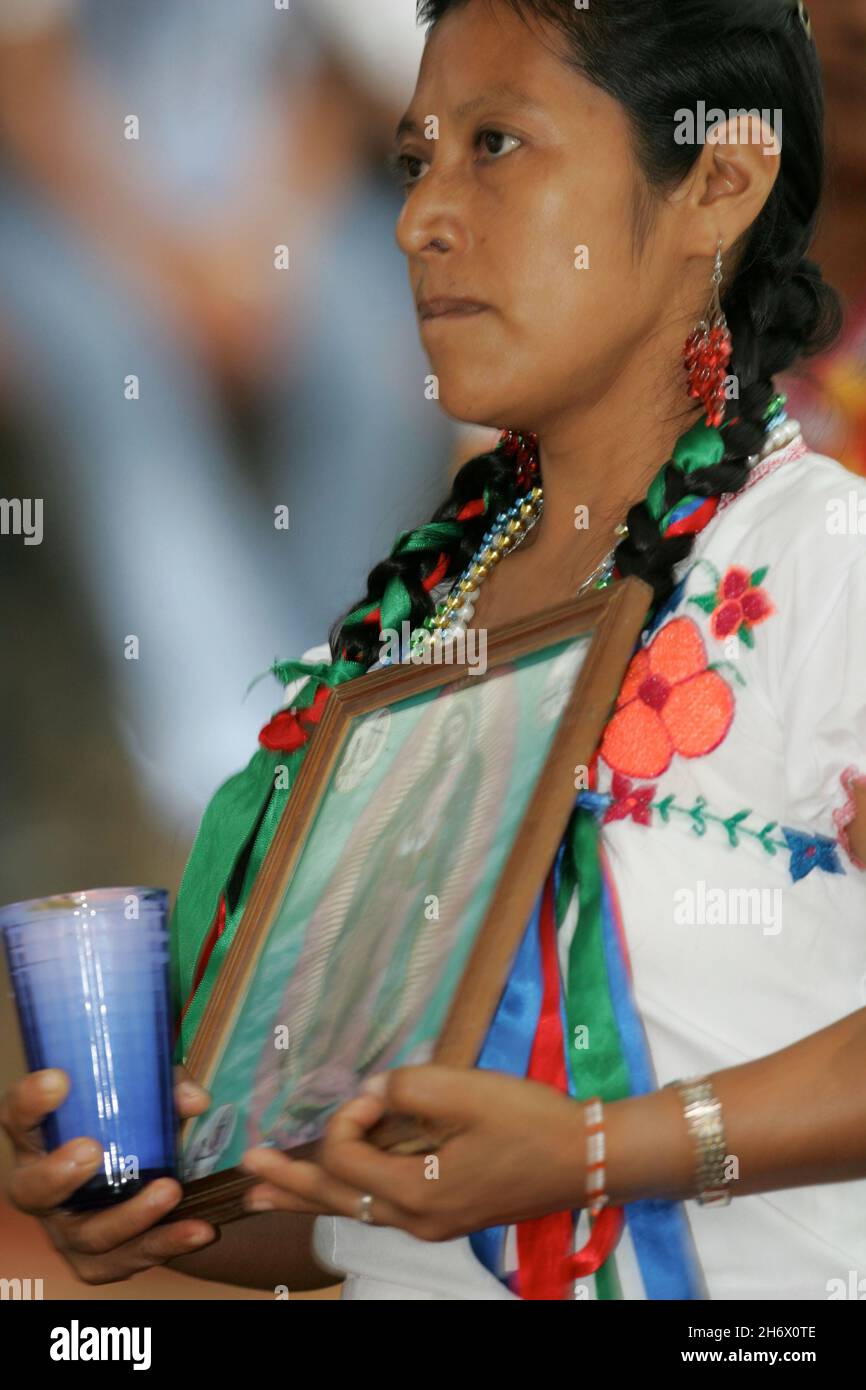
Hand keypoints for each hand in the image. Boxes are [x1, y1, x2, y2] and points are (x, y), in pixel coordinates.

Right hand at [0, 1065, 218, 1283]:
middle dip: (57, 1174)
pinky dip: (166, 1243)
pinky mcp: (96, 1262)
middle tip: (91, 1150)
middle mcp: (41, 1190)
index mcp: (40, 1140)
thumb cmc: (127, 1128)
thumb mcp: (143, 1099)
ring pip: (86, 1235)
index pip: (18, 1118)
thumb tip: (194, 1098)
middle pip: (31, 1191)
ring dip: (130, 1215)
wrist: (140, 1186)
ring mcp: (66, 1231)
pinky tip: (198, 1229)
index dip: (30, 1102)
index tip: (58, 1080)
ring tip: (170, 1189)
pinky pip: (126, 1260)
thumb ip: (166, 1090)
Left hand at [239, 1066, 586, 1240]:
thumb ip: (407, 1086)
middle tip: (246, 1171)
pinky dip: (346, 1196)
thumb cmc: (530, 1123)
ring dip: (309, 1194)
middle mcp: (415, 1220)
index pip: (346, 1158)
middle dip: (288, 1181)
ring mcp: (430, 1224)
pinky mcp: (445, 1214)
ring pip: (354, 1209)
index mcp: (415, 1193)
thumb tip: (373, 1092)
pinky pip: (380, 1208)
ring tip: (265, 1195)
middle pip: (335, 1200)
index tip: (379, 1089)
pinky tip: (336, 1192)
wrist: (587, 1158)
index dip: (348, 1115)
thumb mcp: (467, 1090)